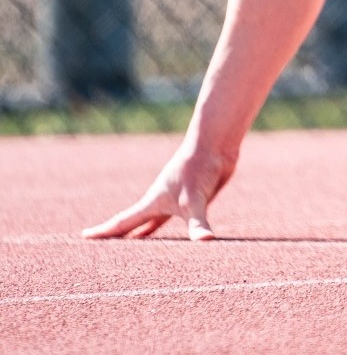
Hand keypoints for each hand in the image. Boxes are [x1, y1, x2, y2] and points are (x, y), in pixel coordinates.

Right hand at [82, 140, 236, 241]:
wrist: (216, 144)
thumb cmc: (199, 167)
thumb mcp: (196, 199)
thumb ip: (197, 223)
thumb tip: (205, 243)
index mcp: (153, 202)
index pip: (123, 222)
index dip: (104, 231)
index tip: (84, 237)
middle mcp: (161, 201)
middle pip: (134, 224)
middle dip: (119, 236)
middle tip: (102, 249)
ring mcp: (177, 199)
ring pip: (155, 221)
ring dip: (144, 234)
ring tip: (133, 246)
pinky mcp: (195, 198)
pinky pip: (178, 219)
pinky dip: (171, 229)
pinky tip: (176, 235)